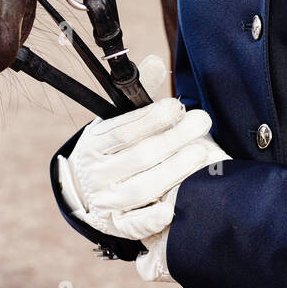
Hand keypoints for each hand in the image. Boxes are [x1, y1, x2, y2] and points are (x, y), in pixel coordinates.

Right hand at [57, 55, 230, 263]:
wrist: (84, 191)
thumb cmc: (113, 148)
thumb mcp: (118, 119)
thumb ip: (139, 93)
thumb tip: (155, 61)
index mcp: (95, 142)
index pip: (123, 129)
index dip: (152, 118)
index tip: (178, 106)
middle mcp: (96, 172)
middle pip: (138, 156)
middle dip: (174, 138)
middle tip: (202, 121)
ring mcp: (105, 201)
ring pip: (139, 189)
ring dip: (173, 171)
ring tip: (201, 153)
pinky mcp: (115, 226)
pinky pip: (134, 225)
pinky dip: (153, 217)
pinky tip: (175, 206)